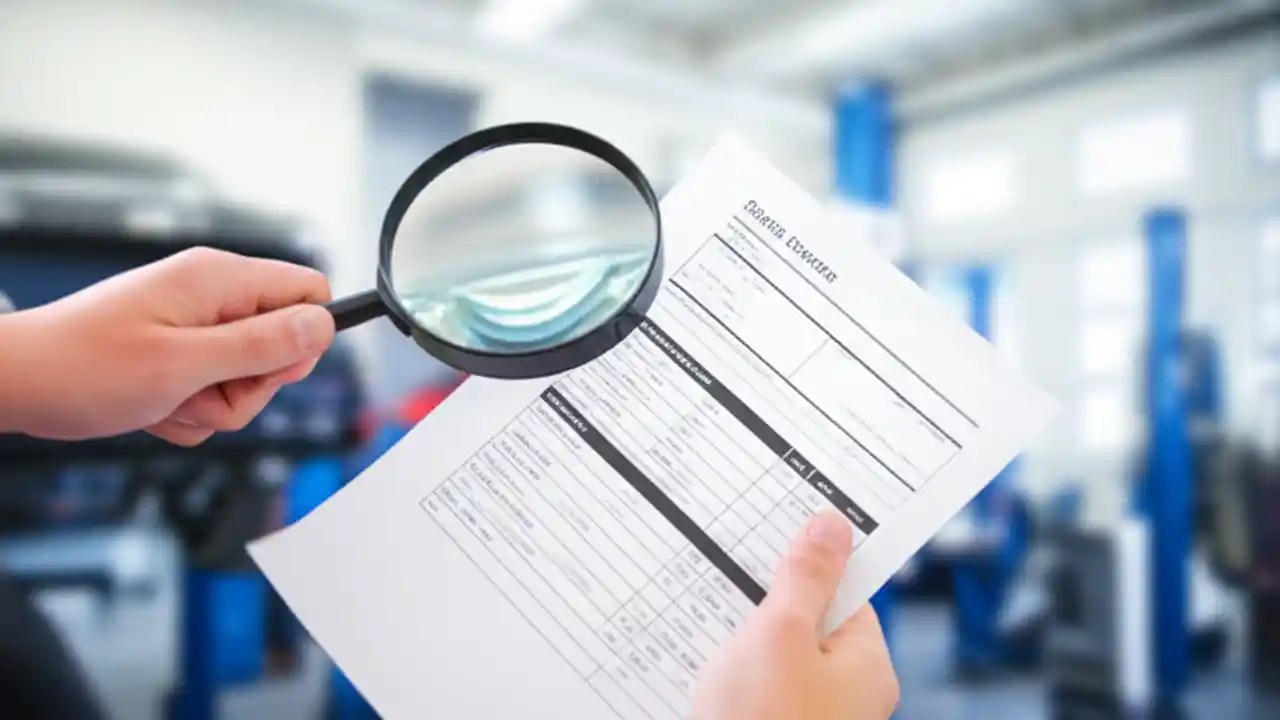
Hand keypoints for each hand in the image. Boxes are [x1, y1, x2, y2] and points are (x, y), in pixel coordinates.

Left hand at [0, 247, 334, 444]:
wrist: (17, 384)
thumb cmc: (82, 367)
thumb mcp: (184, 363)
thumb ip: (261, 345)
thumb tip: (322, 325)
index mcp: (219, 280)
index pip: (309, 292)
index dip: (305, 338)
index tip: (265, 369)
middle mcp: (212, 297)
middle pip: (282, 346)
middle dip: (250, 386)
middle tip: (201, 388)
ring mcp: (195, 327)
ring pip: (248, 380)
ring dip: (214, 405)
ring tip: (166, 399)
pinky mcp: (179, 355)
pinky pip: (214, 394)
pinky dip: (189, 411)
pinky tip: (153, 405)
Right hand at [693, 511, 898, 719]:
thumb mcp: (780, 634)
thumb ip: (805, 577)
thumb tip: (833, 524)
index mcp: (866, 667)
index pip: (846, 594)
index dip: (807, 565)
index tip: (770, 540)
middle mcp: (848, 697)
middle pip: (809, 625)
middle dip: (764, 604)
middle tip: (725, 582)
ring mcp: (812, 719)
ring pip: (777, 658)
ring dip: (740, 641)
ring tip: (704, 628)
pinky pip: (757, 689)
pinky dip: (730, 675)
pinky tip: (699, 668)